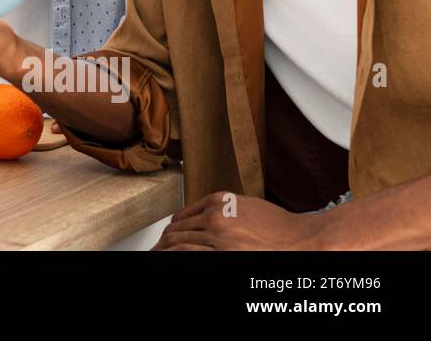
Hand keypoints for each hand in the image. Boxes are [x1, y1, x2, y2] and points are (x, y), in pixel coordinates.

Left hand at [152, 192, 325, 249]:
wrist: (304, 240)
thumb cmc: (281, 227)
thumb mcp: (246, 207)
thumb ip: (221, 210)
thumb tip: (198, 219)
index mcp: (219, 201)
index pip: (181, 217)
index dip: (170, 229)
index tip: (165, 237)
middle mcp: (215, 216)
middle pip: (176, 231)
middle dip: (164, 243)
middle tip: (156, 251)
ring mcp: (219, 237)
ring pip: (180, 244)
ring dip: (167, 251)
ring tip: (159, 256)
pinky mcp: (225, 254)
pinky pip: (191, 255)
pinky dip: (179, 256)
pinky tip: (173, 258)